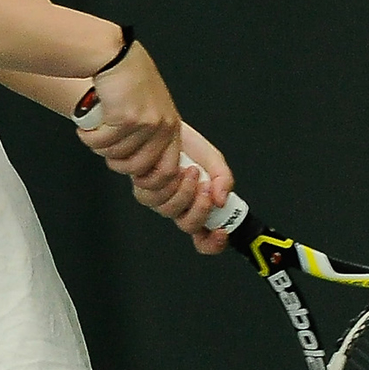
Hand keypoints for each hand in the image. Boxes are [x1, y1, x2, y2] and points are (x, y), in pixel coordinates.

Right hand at [73, 41, 182, 190]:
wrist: (114, 55)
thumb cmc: (128, 79)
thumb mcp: (151, 109)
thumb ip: (150, 137)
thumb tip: (139, 167)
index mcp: (171, 127)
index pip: (168, 170)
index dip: (148, 180)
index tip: (131, 176)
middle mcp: (163, 127)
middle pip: (138, 168)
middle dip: (116, 163)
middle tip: (105, 148)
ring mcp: (146, 123)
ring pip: (116, 155)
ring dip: (99, 146)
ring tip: (93, 133)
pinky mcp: (126, 118)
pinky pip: (102, 142)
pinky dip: (89, 137)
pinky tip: (85, 127)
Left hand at [129, 122, 234, 254]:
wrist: (165, 126)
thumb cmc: (189, 146)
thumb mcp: (214, 161)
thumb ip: (224, 180)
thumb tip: (222, 199)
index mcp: (198, 206)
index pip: (205, 238)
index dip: (213, 243)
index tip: (222, 232)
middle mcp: (179, 207)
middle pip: (189, 226)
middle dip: (200, 208)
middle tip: (206, 188)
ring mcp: (161, 199)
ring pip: (170, 212)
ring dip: (184, 191)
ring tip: (191, 170)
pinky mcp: (144, 187)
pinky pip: (152, 196)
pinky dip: (166, 183)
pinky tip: (175, 167)